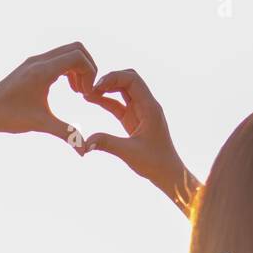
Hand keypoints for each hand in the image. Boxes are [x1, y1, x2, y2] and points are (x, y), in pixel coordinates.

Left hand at [0, 43, 98, 147]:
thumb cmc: (10, 117)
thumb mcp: (41, 124)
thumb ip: (66, 134)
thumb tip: (84, 152)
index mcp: (43, 70)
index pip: (78, 56)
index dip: (90, 73)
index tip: (86, 95)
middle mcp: (39, 60)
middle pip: (76, 49)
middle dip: (87, 68)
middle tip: (85, 92)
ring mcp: (34, 61)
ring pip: (67, 52)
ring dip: (78, 69)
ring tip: (78, 92)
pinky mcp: (31, 65)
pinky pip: (58, 58)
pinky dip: (68, 69)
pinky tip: (67, 89)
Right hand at [84, 69, 197, 214]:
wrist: (168, 174)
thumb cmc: (155, 163)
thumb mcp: (129, 153)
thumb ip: (107, 144)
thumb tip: (84, 142)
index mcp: (150, 107)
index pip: (132, 80)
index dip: (113, 78)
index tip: (95, 86)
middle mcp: (147, 105)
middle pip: (128, 80)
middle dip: (109, 80)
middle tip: (90, 88)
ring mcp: (140, 111)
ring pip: (123, 90)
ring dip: (107, 89)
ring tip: (87, 92)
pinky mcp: (134, 120)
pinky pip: (119, 104)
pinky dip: (106, 100)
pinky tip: (92, 100)